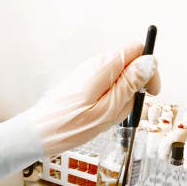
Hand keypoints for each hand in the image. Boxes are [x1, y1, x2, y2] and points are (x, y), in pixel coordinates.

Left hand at [0, 43, 159, 185]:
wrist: (37, 135)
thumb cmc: (69, 126)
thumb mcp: (108, 109)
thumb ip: (130, 84)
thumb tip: (150, 62)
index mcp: (103, 67)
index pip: (138, 50)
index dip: (149, 70)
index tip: (150, 93)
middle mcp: (95, 64)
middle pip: (130, 64)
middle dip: (136, 86)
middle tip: (127, 110)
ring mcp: (87, 73)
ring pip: (119, 78)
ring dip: (123, 97)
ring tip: (110, 117)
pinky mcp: (82, 84)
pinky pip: (106, 87)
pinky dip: (110, 101)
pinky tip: (100, 117)